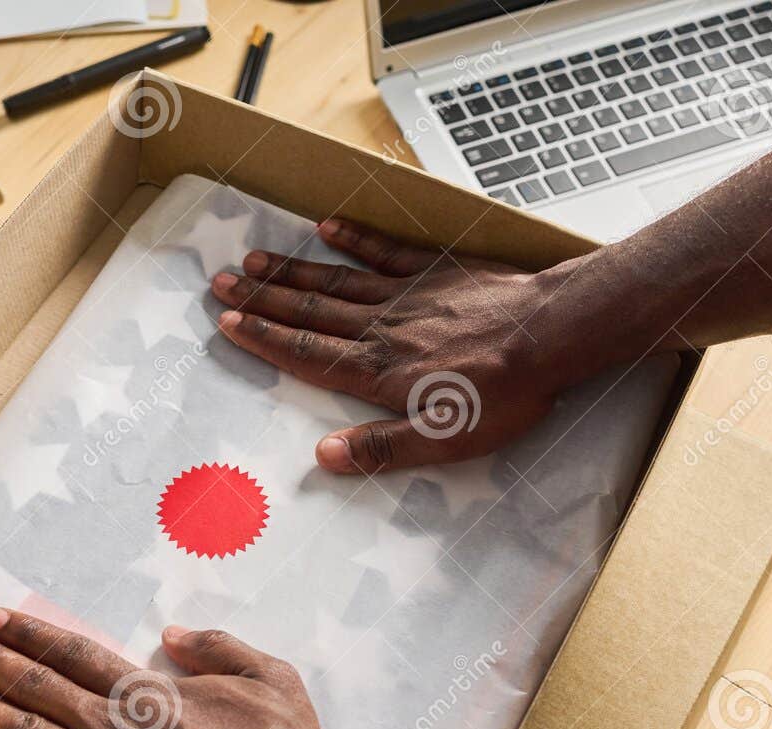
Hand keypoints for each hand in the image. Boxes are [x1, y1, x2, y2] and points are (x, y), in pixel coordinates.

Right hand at [209, 218, 611, 472]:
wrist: (551, 335)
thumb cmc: (502, 395)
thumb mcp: (444, 439)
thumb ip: (382, 447)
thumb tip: (324, 457)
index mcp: (378, 372)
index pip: (307, 354)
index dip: (266, 340)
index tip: (230, 324)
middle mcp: (381, 328)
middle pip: (310, 311)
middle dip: (263, 299)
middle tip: (221, 284)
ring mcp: (407, 295)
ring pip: (336, 281)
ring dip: (292, 271)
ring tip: (252, 260)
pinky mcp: (436, 272)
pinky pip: (384, 252)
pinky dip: (354, 239)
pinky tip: (327, 227)